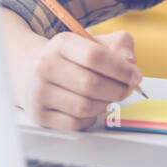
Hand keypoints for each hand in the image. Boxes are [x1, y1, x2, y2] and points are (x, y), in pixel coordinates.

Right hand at [24, 30, 142, 131]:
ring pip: (84, 107)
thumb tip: (131, 62)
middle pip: (91, 84)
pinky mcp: (39, 115)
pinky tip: (91, 108)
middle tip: (126, 90)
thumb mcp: (92, 42)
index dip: (121, 69)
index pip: (95, 56)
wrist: (30, 71)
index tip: (136, 76)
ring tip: (108, 98)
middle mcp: (45, 66)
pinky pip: (75, 124)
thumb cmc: (70, 59)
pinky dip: (90, 118)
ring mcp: (39, 92)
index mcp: (60, 43)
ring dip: (105, 105)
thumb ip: (118, 44)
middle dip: (117, 90)